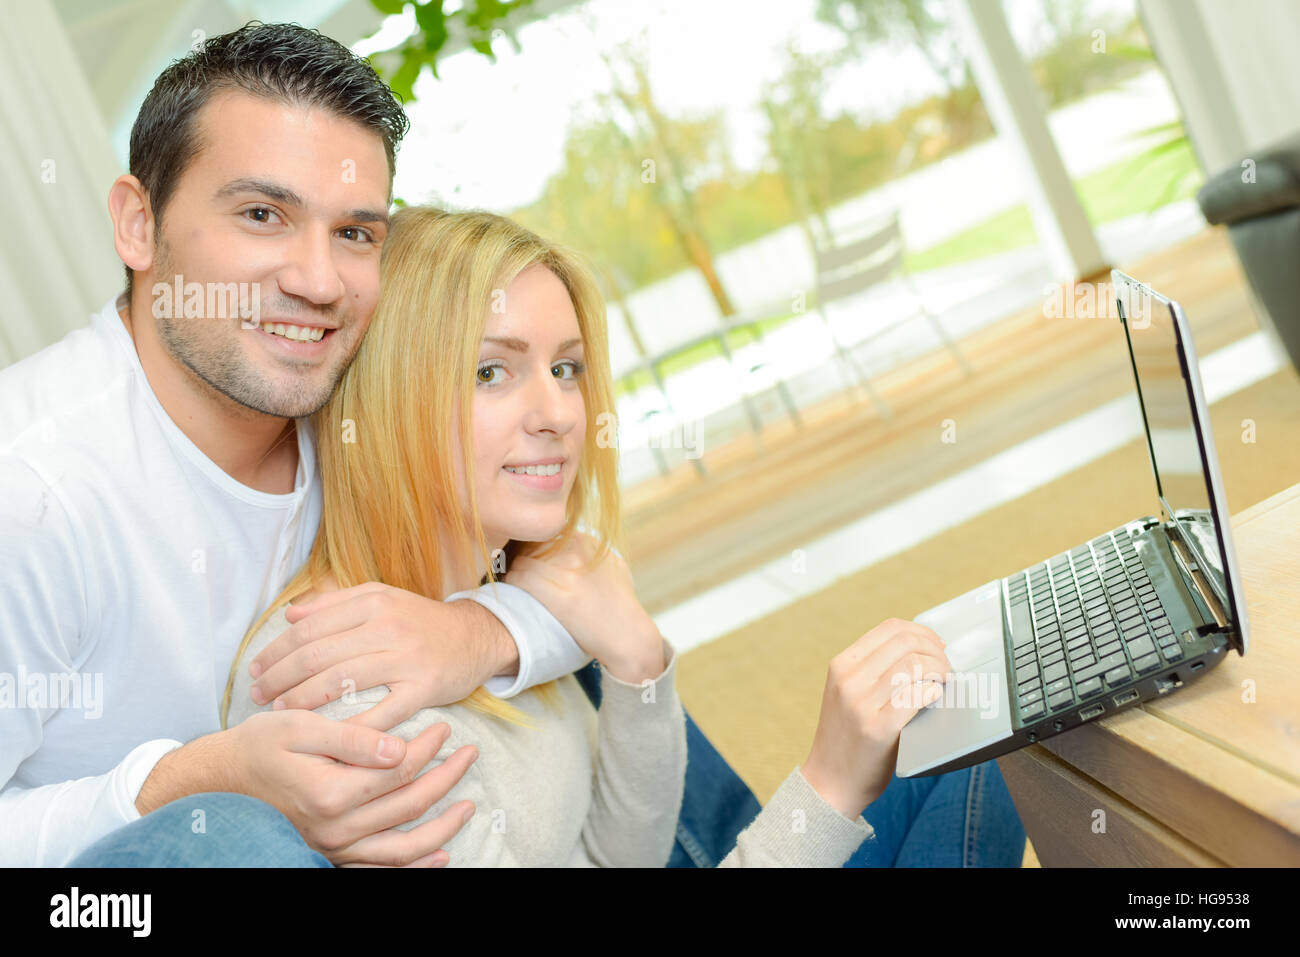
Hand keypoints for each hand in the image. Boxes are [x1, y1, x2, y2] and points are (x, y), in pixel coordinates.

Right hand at [225, 709, 478, 866]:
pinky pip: (381, 869)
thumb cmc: (261, 745)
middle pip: (409, 804)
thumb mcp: (301, 726)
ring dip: (443, 827)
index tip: (444, 729)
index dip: (428, 748)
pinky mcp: (331, 855)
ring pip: (403, 847)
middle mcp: (335, 827)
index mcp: (331, 791)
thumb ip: (353, 738)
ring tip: (468, 806)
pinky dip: (415, 865)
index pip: (399, 769)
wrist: (221, 780)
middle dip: (447, 779)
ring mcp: (333, 846)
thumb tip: (400, 748)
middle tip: (469, 754)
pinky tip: (440, 854)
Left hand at [247, 582, 513, 730]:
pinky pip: (381, 711)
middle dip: (279, 677)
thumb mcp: (381, 597)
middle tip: (257, 695)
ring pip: (340, 680)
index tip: (255, 668)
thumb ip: (335, 604)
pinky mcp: (423, 687)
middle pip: (318, 654)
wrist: (476, 636)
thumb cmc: (421, 620)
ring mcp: (405, 657)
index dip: (276, 650)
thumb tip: (290, 615)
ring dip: (303, 699)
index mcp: (372, 601)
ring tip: (281, 712)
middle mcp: (386, 626)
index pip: (309, 628)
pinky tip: (327, 736)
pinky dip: (350, 726)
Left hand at [505, 534, 663, 682]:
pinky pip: (522, 579)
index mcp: (589, 542)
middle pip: (532, 544)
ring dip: (514, 570)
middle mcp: (580, 554)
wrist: (628, 636)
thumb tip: (569, 537)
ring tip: (514, 579)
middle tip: (515, 567)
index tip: (529, 556)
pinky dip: (513, 582)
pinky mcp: (561, 598)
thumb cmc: (621, 603)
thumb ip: (591, 549)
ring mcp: (571, 575)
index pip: (546, 532)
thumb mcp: (613, 565)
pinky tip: (515, 589)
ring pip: (522, 561)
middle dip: (521, 555)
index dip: (533, 545)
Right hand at [800, 618, 952, 820]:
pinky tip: (934, 696)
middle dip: (935, 650)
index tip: (937, 645)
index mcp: (841, 665)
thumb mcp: (848, 693)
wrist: (829, 782)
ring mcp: (861, 704)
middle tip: (946, 666)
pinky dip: (932, 691)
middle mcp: (848, 679)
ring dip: (939, 669)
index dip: (921, 631)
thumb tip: (921, 649)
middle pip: (905, 643)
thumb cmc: (848, 737)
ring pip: (913, 666)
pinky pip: (915, 696)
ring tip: (944, 681)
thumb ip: (873, 670)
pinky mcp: (878, 729)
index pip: (889, 628)